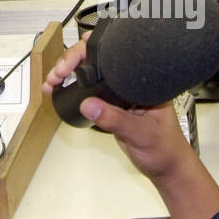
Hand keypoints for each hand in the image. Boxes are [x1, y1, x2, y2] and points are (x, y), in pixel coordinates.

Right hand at [41, 31, 194, 181]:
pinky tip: (59, 89)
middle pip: (97, 60)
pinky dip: (72, 89)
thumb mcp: (142, 134)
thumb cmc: (165, 148)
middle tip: (57, 74)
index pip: (114, 54)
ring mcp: (120, 93)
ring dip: (68, 74)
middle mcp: (131, 82)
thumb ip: (116, 120)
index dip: (89, 51)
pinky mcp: (112, 105)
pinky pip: (89, 92)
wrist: (166, 167)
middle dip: (72, 61)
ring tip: (52, 82)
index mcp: (144, 80)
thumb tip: (89, 105)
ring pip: (90, 75)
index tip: (71, 62)